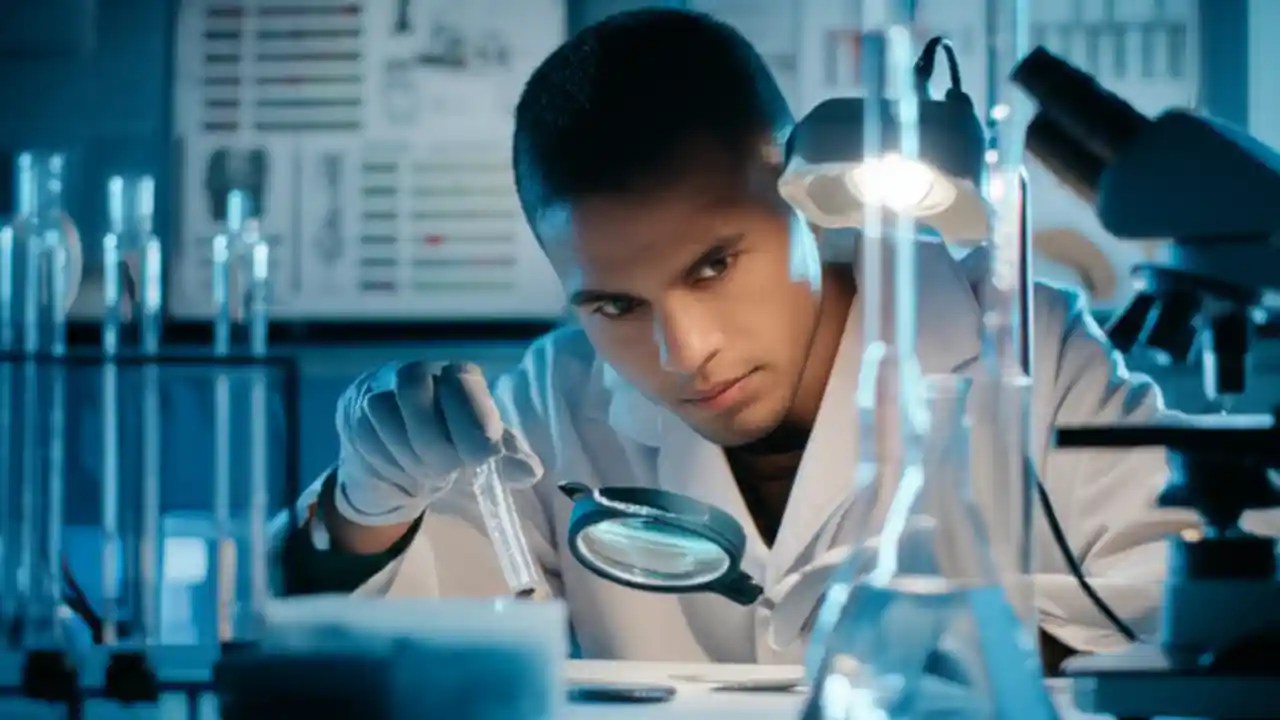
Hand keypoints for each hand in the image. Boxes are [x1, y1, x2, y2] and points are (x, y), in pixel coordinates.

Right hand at [333, 361, 542, 525]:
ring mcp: (380, 388)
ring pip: (385, 409)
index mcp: (456, 376)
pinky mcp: (353, 411)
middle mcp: (417, 372)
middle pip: (417, 388)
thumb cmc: (449, 453)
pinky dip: (387, 459)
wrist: (399, 469)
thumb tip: (529, 471)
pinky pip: (364, 432)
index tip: (486, 456)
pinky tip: (401, 468)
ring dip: (410, 453)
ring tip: (428, 472)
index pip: (462, 380)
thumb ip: (508, 459)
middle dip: (437, 440)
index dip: (474, 418)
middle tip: (451, 470)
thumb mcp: (483, 456)